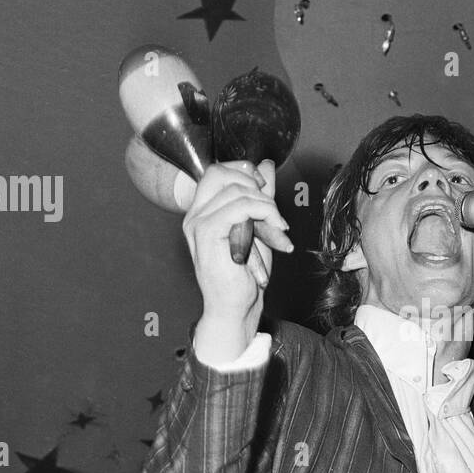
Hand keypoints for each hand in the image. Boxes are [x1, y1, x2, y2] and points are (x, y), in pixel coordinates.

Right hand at [184, 159, 293, 360]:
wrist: (236, 306)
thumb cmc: (245, 273)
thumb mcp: (257, 226)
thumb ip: (259, 196)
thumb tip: (266, 166)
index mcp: (202, 211)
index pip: (217, 171)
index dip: (244, 171)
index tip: (265, 189)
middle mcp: (195, 215)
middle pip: (221, 173)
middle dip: (254, 184)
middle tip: (272, 208)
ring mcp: (198, 223)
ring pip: (236, 190)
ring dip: (266, 204)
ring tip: (279, 225)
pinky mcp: (208, 234)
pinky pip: (240, 207)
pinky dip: (264, 212)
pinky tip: (276, 228)